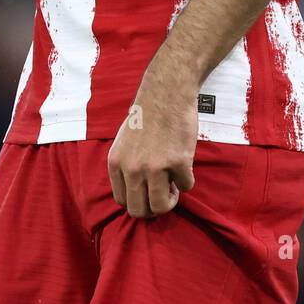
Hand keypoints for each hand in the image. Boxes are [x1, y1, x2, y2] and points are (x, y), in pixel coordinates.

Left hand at [107, 49, 198, 217]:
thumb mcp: (123, 142)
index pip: (122, 201)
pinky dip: (187, 180)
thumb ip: (126, 166)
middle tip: (163, 195)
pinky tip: (185, 165)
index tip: (148, 193)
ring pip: (161, 206)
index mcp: (116, 163)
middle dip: (153, 209)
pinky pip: (186, 187)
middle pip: (139, 210)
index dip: (138, 202)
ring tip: (173, 186)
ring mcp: (155, 167)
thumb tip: (135, 192)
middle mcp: (132, 168)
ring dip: (170, 201)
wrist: (166, 93)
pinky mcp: (178, 162)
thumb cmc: (147, 115)